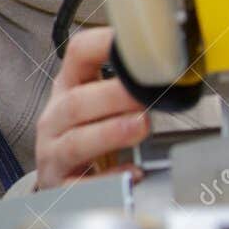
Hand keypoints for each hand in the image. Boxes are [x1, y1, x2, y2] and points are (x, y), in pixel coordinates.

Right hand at [34, 26, 148, 189]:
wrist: (59, 177)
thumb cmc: (84, 134)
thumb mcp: (95, 103)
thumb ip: (125, 84)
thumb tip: (175, 64)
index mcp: (68, 89)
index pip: (78, 55)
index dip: (103, 44)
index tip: (133, 42)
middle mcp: (55, 119)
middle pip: (75, 103)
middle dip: (112, 96)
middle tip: (146, 94)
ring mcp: (54, 153)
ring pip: (76, 142)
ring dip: (110, 132)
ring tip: (141, 125)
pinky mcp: (61, 185)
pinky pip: (82, 185)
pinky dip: (108, 180)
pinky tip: (131, 173)